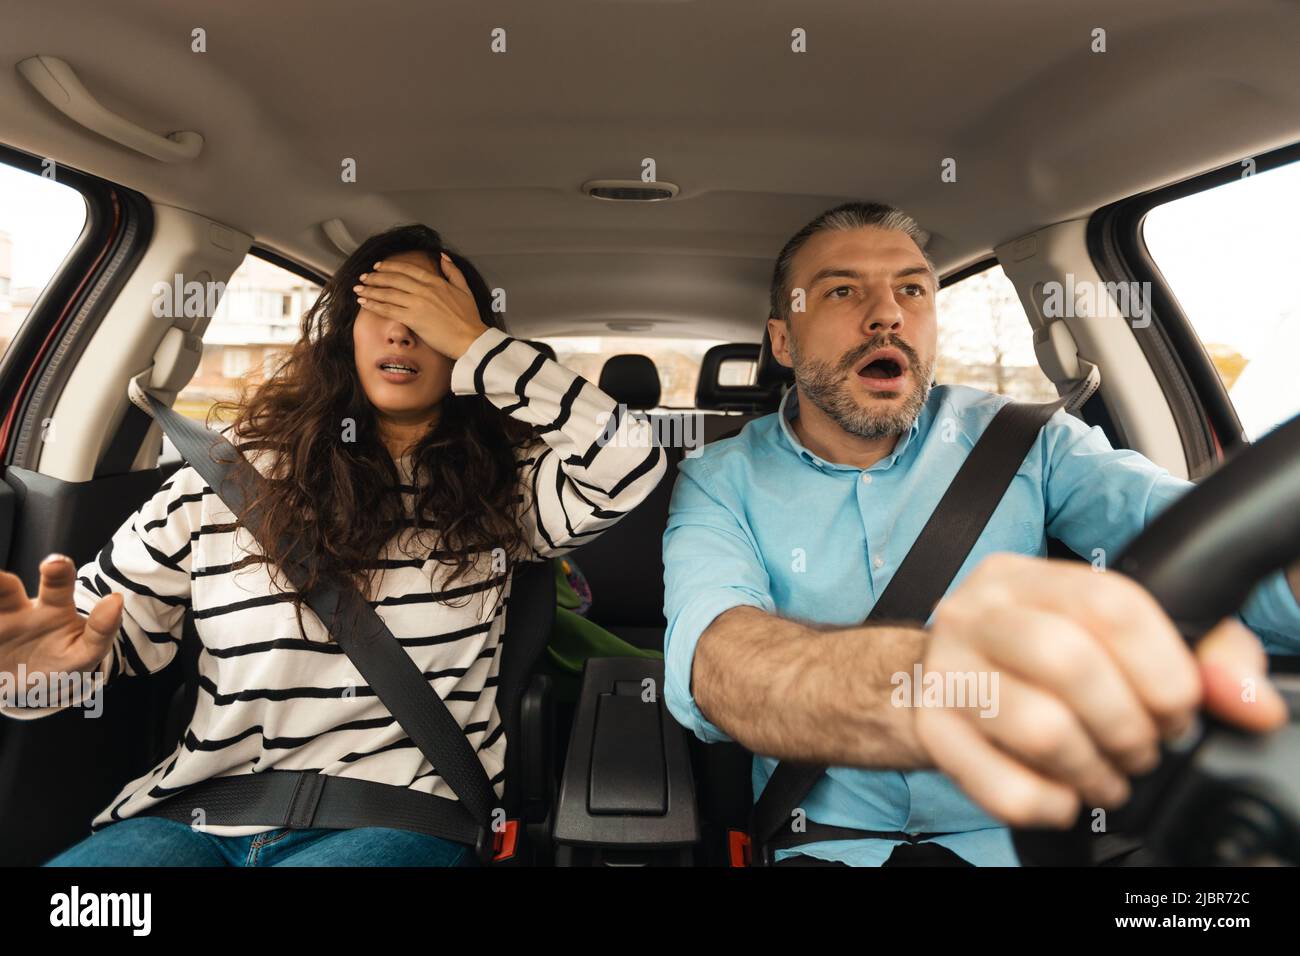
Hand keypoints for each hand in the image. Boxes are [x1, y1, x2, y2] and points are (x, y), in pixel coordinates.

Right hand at [0, 555, 120, 686]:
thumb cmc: (62, 659)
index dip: (56, 572)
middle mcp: (17, 607)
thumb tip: (116, 599)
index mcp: (52, 607)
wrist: (29, 686)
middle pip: (4, 589)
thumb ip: (102, 630)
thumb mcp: (85, 653)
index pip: (56, 584)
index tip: (54, 563)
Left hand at [354, 252, 487, 360]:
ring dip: (371, 290)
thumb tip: (443, 257)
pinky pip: (389, 310)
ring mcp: (417, 304)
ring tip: (359, 288)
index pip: (408, 270)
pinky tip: (364, 302)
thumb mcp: (465, 289)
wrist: (470, 339)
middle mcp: (424, 290)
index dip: (391, 267)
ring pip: (388, 293)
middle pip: (394, 279)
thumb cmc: (469, 319)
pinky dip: (374, 304)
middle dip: (376, 277)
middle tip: (364, 276)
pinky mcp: (413, 319)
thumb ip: (453, 271)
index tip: (379, 266)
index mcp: (436, 282)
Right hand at [915, 553, 1287, 827]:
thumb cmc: (1029, 659)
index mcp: (1023, 578)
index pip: (1107, 601)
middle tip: (1142, 748)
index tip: (1180, 705)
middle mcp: (974, 614)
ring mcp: (945, 673)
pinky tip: (1062, 795)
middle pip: (1066, 660)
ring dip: (1094, 769)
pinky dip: (1051, 804)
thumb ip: (1197, 652)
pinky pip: (1003, 786)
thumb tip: (1247, 698)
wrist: (925, 680)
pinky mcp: (930, 732)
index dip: (1163, 665)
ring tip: (1107, 776)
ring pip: (1039, 728)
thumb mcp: (1105, 633)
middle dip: (1128, 722)